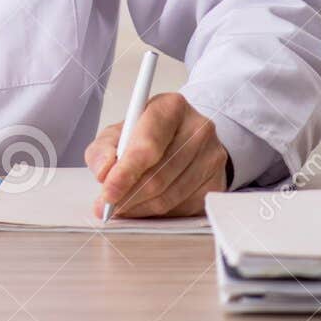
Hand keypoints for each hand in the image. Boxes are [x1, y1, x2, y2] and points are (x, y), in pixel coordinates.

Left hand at [85, 92, 228, 217]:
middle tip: (108, 207)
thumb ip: (103, 150)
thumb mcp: (118, 133)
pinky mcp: (217, 182)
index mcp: (171, 107)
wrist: (184, 138)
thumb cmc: (146, 134)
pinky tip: (146, 206)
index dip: (125, 173)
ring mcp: (212, 156)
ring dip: (141, 208)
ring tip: (123, 207)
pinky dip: (159, 214)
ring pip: (170, 196)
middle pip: (158, 175)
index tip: (108, 193)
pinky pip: (183, 209)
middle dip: (128, 197)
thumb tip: (104, 173)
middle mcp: (198, 128)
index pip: (148, 145)